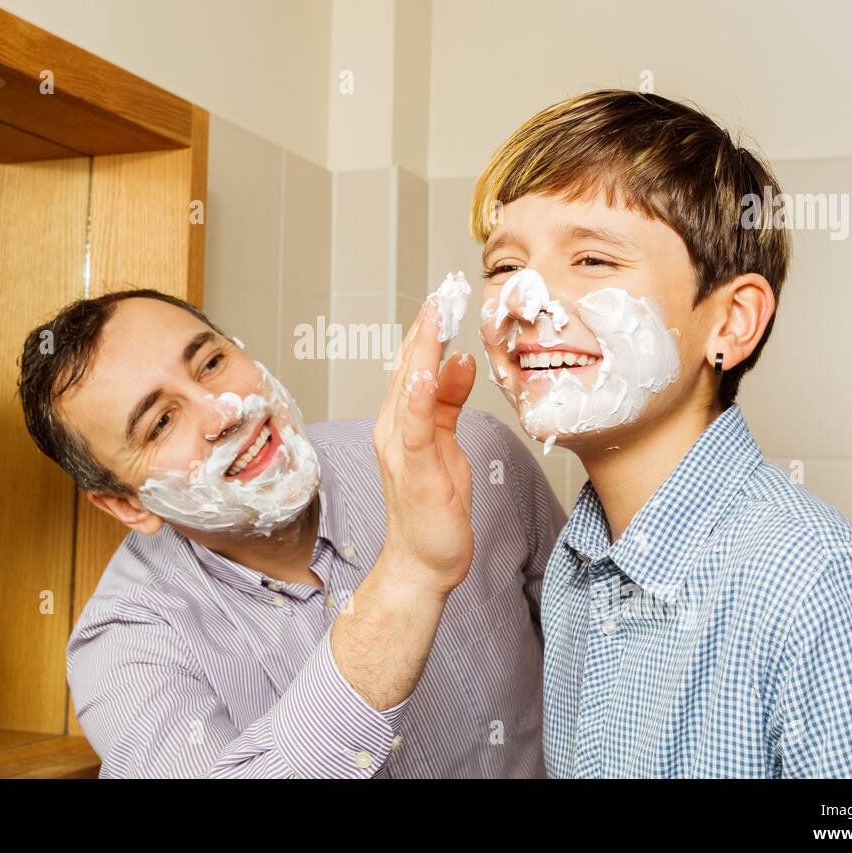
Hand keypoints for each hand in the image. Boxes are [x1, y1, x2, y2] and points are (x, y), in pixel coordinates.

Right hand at [372, 297, 476, 594]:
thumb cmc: (433, 507)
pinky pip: (415, 430)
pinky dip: (416, 399)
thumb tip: (459, 362)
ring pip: (407, 389)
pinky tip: (424, 374)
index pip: (413, 364)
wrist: (423, 563)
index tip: (447, 294)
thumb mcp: (448, 444)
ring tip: (435, 315)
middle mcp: (392, 429)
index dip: (429, 328)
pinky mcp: (413, 471)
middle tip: (444, 289)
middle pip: (406, 367)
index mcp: (400, 420)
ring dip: (421, 351)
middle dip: (426, 328)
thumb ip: (449, 402)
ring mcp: (398, 450)